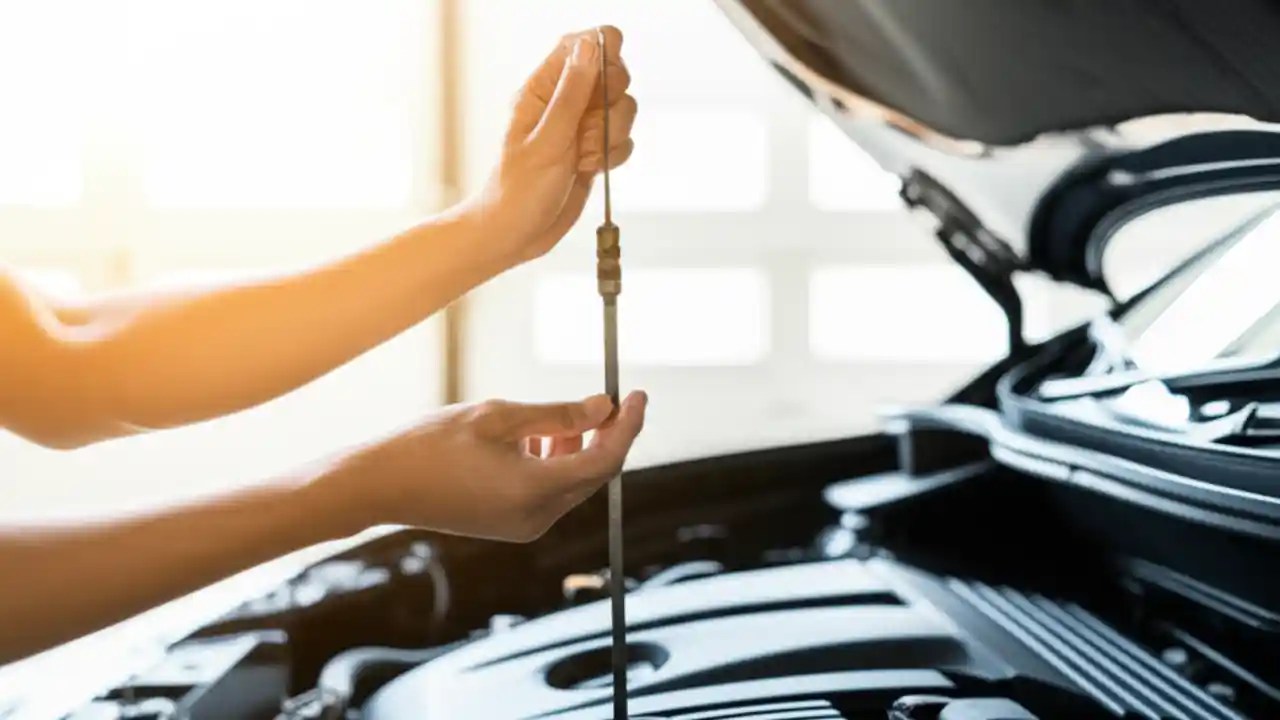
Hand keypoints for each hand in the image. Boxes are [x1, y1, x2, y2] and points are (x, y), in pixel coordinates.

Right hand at [324, 391, 646, 541]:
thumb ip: (558, 415)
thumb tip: (604, 407)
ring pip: (574, 484)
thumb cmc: (432, 445)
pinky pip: (551, 493)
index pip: (605, 460)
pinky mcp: (511, 526)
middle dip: (608, 437)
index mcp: (534, 491)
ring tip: (563, 417)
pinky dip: (556, 464)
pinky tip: (538, 439)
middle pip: (594, 475)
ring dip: (580, 449)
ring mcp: (524, 527)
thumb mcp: (499, 417)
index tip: (637, 396)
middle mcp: (536, 517)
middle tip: (613, 399)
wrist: (382, 486)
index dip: (627, 427)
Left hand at [466, 26, 636, 265]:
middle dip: (611, 103)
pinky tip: (590, 170)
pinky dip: (615, 155)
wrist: (515, 234)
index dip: (603, 51)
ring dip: (612, 135)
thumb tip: (589, 47)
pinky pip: (623, 140)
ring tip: (583, 157)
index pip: (580, 46)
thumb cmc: (517, 190)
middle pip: (611, 76)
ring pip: (622, 110)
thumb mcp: (547, 139)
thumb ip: (571, 93)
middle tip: (588, 129)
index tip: (608, 79)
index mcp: (542, 89)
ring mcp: (580, 127)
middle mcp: (563, 103)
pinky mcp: (593, 151)